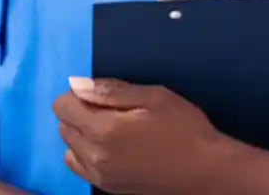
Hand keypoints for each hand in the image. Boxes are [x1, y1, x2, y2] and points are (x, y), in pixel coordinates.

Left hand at [52, 77, 229, 194]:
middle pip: (64, 126)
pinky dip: (86, 153)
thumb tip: (77, 84)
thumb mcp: (153, 97)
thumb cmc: (184, 128)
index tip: (102, 95)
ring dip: (82, 134)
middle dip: (80, 112)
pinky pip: (79, 166)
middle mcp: (94, 156)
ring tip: (113, 129)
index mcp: (103, 130)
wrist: (206, 171)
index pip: (62, 106)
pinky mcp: (108, 187)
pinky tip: (110, 147)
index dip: (78, 94)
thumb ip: (111, 91)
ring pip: (69, 146)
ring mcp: (100, 175)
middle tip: (113, 110)